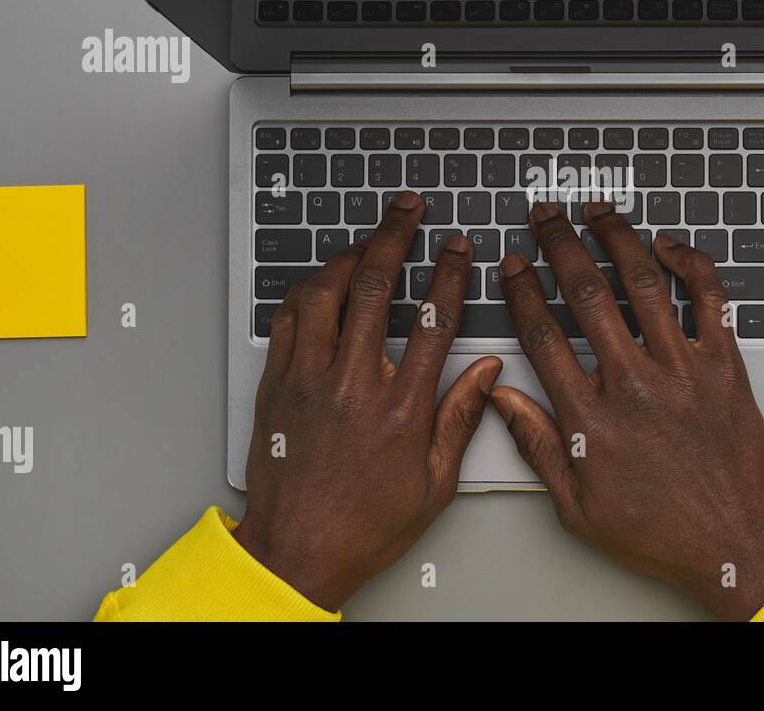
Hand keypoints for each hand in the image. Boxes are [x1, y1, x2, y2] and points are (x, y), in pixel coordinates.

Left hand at [233, 191, 501, 611]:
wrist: (295, 553)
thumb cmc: (363, 525)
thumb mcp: (434, 483)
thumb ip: (461, 418)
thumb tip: (487, 372)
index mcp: (400, 409)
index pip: (434, 319)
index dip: (450, 273)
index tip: (458, 248)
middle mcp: (351, 385)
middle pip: (374, 288)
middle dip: (394, 236)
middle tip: (407, 210)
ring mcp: (308, 382)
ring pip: (323, 294)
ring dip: (347, 256)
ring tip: (366, 239)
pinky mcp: (276, 387)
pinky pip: (287, 321)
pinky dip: (306, 292)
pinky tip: (321, 283)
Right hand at [491, 200, 763, 619]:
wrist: (734, 544)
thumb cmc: (660, 530)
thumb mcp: (578, 506)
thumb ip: (538, 445)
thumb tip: (504, 397)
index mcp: (591, 417)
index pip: (542, 334)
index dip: (521, 290)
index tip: (512, 266)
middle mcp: (633, 383)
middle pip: (586, 294)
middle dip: (559, 244)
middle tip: (546, 216)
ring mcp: (682, 369)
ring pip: (643, 283)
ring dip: (616, 237)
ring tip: (597, 211)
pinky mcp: (723, 366)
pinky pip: (709, 299)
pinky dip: (690, 263)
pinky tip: (668, 244)